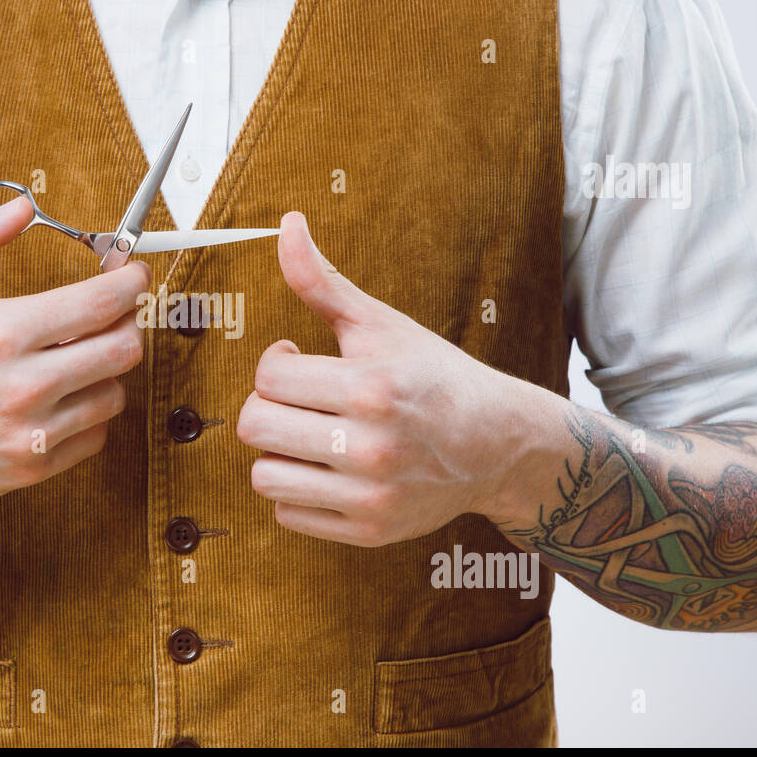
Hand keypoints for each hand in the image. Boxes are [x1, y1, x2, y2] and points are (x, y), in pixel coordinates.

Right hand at [0, 197, 149, 519]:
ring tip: (81, 355)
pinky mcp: (30, 468)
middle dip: (129, 322)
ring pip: (114, 395)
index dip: (130, 283)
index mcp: (0, 333)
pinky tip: (64, 395)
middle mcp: (22, 387)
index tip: (134, 275)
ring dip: (107, 370)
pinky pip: (94, 436)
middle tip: (117, 312)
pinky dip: (90, 412)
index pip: (98, 303)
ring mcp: (29, 433)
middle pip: (122, 350)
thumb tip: (22, 209)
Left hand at [236, 212, 530, 545]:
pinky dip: (297, 493)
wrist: (499, 444)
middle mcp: (371, 447)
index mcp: (372, 388)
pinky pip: (288, 515)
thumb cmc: (433, 377)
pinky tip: (325, 468)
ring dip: (278, 453)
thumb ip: (322, 281)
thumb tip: (286, 224)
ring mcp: (371, 496)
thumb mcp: (381, 324)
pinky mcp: (370, 532)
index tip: (297, 362)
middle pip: (257, 427)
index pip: (269, 379)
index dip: (275, 365)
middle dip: (268, 407)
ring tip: (308, 436)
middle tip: (297, 401)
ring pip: (265, 477)